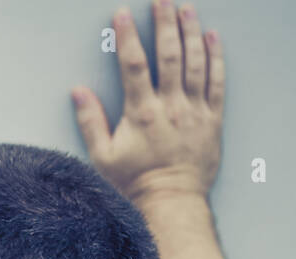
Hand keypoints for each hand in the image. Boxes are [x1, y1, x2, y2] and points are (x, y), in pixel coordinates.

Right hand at [72, 2, 223, 204]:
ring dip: (191, 32)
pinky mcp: (212, 118)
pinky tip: (212, 37)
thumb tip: (78, 92)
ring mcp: (194, 110)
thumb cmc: (133, 183)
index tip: (123, 15)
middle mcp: (171, 106)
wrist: (170, 202)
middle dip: (165, 22)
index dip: (128, 37)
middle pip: (169, 54)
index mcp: (142, 113)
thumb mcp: (102, 157)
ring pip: (196, 62)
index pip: (134, 65)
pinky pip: (217, 81)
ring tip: (186, 9)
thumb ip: (90, 122)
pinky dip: (216, 57)